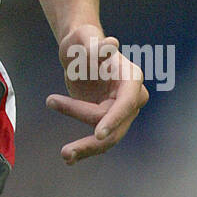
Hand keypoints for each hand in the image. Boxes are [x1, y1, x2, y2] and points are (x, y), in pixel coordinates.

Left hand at [47, 24, 148, 164]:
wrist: (76, 51)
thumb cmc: (82, 40)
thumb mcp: (83, 38)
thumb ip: (94, 45)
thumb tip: (111, 44)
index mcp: (131, 77)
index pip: (126, 102)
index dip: (114, 118)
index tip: (98, 133)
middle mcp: (131, 98)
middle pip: (115, 126)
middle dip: (92, 140)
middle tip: (65, 151)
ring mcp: (121, 112)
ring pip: (108, 138)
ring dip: (86, 149)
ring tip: (65, 156)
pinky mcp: (107, 120)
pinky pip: (99, 138)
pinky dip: (85, 148)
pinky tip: (69, 157)